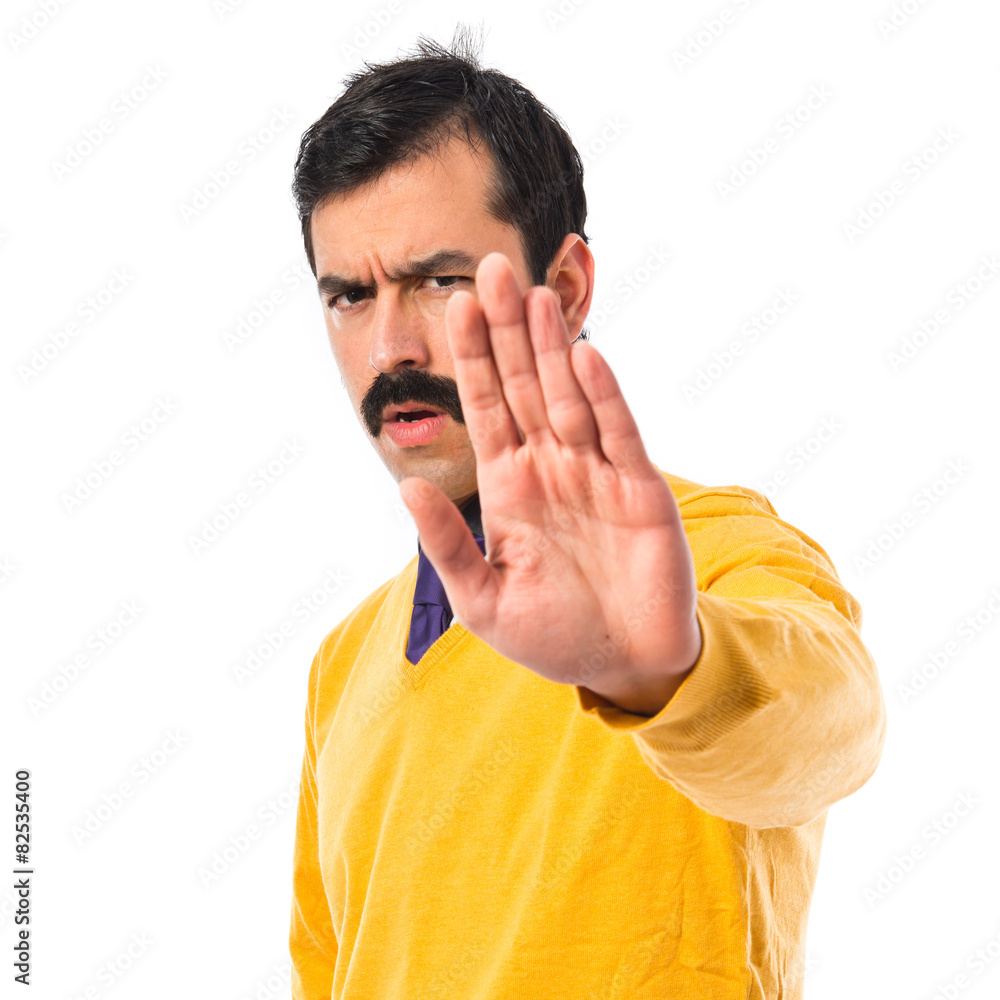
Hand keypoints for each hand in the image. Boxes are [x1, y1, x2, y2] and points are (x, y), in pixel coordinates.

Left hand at [399, 253, 701, 715]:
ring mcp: (596, 473)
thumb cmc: (551, 635)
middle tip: (491, 268)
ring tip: (533, 295)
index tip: (455, 305)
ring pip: (568, 397)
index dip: (471, 358)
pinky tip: (583, 355)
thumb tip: (404, 487)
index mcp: (509, 487)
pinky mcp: (640, 488)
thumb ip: (446, 546)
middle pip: (523, 386)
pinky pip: (618, 433)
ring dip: (549, 348)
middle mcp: (551, 468)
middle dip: (506, 331)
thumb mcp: (482, 601)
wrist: (625, 664)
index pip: (485, 409)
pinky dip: (603, 396)